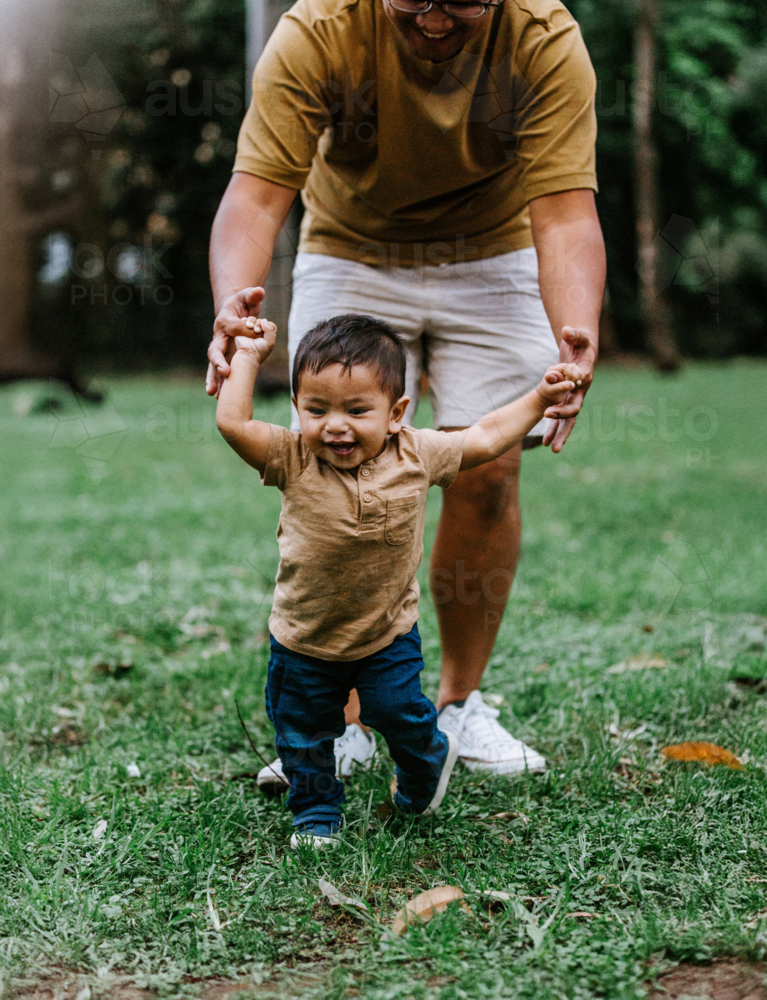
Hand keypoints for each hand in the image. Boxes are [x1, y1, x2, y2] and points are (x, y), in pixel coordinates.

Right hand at [206, 287, 265, 397]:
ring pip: (213, 365)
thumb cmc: (242, 303)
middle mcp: (219, 336)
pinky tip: (217, 396)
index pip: (233, 327)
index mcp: (225, 321)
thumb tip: (260, 291)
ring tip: (213, 393)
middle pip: (215, 350)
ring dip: (214, 379)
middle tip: (225, 371)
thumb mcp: (248, 295)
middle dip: (219, 361)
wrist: (233, 311)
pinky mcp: (223, 356)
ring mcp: (220, 348)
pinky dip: (217, 383)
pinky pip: (218, 371)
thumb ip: (253, 293)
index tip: (253, 329)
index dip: (243, 329)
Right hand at [233, 319, 276, 366]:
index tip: (265, 332)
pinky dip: (246, 320)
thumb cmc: (260, 351)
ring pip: (253, 319)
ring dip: (252, 321)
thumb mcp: (270, 342)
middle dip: (259, 323)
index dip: (269, 325)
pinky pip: (244, 320)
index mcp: (267, 335)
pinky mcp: (242, 329)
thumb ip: (271, 330)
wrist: (247, 354)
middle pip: (261, 321)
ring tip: (250, 327)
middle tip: (257, 330)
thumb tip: (264, 320)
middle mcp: (259, 332)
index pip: (270, 325)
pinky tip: (247, 325)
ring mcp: (251, 330)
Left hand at [542, 327, 596, 452]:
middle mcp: (580, 392)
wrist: (582, 351)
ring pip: (567, 420)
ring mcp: (573, 398)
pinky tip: (544, 443)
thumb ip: (574, 335)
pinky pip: (560, 419)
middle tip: (550, 435)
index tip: (552, 407)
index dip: (565, 397)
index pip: (576, 390)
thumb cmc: (581, 343)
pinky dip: (553, 430)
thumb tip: (566, 331)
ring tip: (552, 449)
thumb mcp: (578, 336)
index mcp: (584, 378)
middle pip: (573, 411)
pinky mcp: (566, 401)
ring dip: (559, 434)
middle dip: (561, 423)